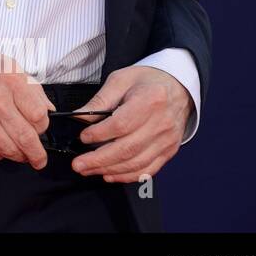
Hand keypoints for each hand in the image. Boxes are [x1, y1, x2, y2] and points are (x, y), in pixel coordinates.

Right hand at [0, 42, 56, 169]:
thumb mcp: (8, 65)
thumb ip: (31, 87)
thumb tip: (48, 108)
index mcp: (11, 81)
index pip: (39, 116)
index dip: (44, 126)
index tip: (41, 127)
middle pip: (26, 138)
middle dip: (37, 154)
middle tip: (39, 159)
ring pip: (9, 149)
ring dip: (19, 156)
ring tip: (21, 155)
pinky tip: (0, 149)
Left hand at [68, 66, 191, 181]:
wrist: (177, 88)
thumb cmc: (147, 82)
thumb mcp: (121, 80)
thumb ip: (100, 99)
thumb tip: (79, 117)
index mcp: (150, 100)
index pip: (121, 124)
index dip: (99, 134)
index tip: (83, 137)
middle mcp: (161, 123)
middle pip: (128, 148)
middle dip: (99, 159)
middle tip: (78, 164)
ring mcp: (167, 140)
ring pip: (136, 163)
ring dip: (109, 170)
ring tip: (88, 170)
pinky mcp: (169, 151)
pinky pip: (148, 169)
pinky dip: (127, 176)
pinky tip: (109, 174)